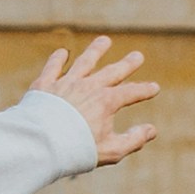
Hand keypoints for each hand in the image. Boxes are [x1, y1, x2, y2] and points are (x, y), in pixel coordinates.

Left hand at [29, 32, 160, 165]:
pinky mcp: (45, 85)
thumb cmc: (76, 152)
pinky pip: (53, 67)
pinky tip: (62, 53)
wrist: (41, 146)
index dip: (144, 90)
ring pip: (85, 61)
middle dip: (127, 64)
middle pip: (112, 72)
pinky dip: (58, 59)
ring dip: (96, 50)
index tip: (154, 88)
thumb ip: (132, 140)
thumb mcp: (110, 151)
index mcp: (106, 102)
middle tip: (138, 56)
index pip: (130, 93)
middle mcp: (88, 86)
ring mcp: (66, 83)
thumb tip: (152, 130)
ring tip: (105, 41)